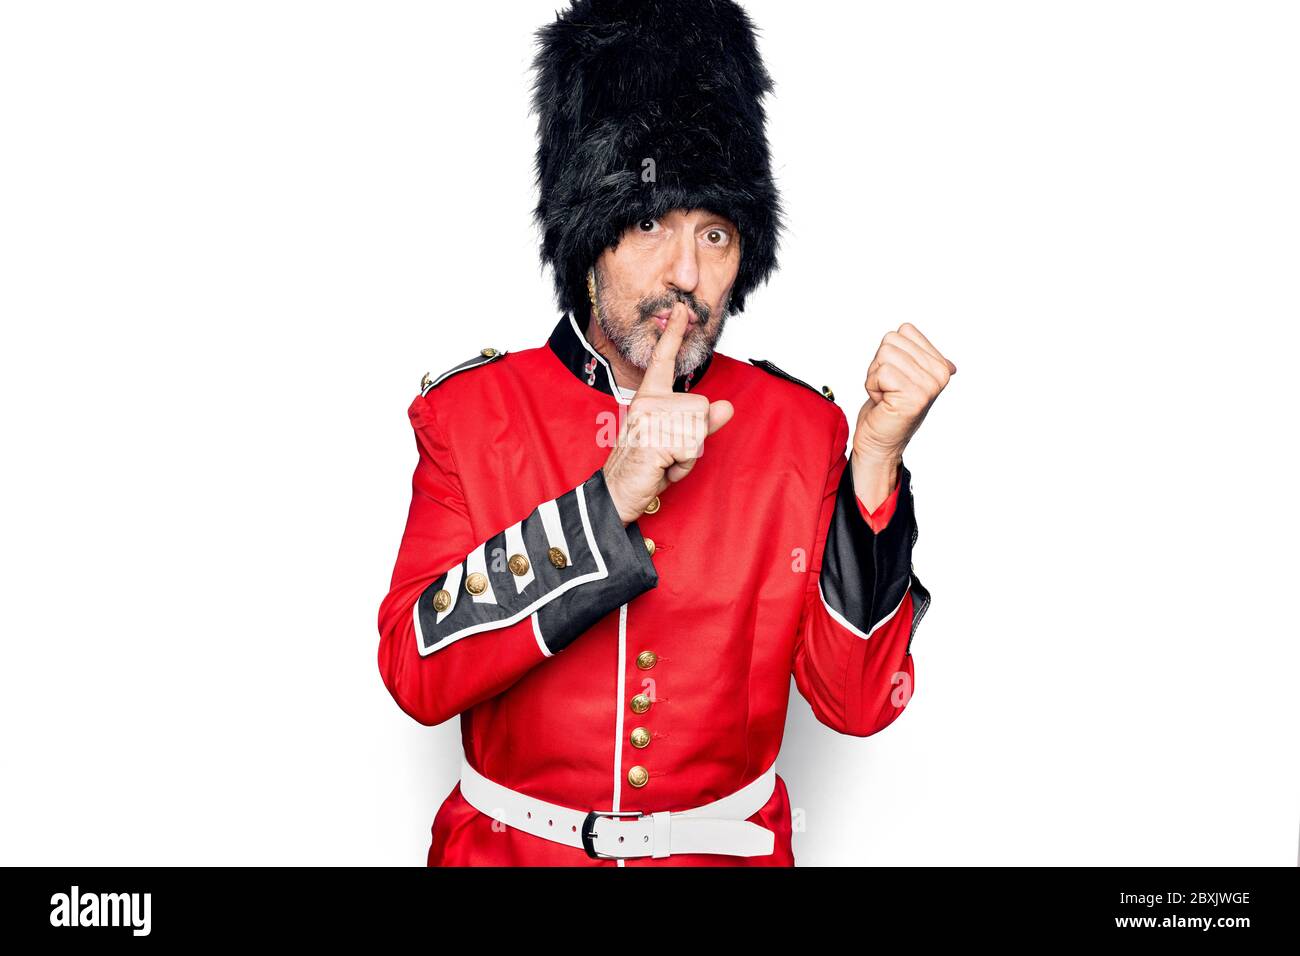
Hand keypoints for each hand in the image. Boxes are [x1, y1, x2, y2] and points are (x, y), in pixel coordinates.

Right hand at [601, 301, 734, 523]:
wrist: (617, 493)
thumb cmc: (646, 467)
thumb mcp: (678, 442)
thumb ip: (702, 424)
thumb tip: (727, 406)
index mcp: (650, 398)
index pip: (663, 362)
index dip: (674, 335)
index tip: (681, 308)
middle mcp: (648, 402)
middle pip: (701, 409)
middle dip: (694, 439)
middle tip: (669, 453)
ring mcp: (649, 418)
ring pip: (699, 429)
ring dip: (688, 454)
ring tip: (665, 461)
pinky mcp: (654, 438)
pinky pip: (691, 448)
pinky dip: (683, 465)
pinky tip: (663, 468)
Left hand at [853, 322, 955, 471]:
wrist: (880, 442)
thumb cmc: (889, 408)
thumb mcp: (907, 378)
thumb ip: (921, 361)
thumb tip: (951, 365)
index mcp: (941, 365)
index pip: (904, 331)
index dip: (890, 353)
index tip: (896, 377)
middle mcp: (940, 374)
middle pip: (892, 340)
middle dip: (880, 364)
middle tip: (888, 388)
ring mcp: (929, 385)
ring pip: (885, 354)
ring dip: (875, 376)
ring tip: (886, 394)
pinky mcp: (914, 396)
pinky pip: (881, 372)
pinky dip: (873, 386)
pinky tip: (884, 402)